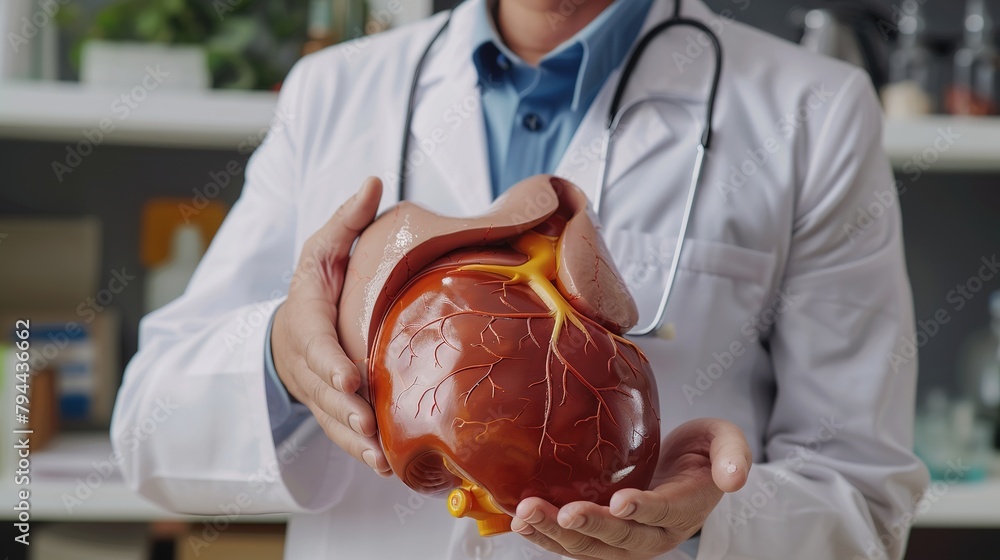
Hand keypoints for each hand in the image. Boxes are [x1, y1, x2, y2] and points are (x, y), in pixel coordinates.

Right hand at [271, 176, 391, 475]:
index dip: (329, 363)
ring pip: (333, 421)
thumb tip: (375, 181)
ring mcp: (319, 392)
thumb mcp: (324, 247)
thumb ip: (348, 220)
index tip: (348, 377)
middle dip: (344, 410)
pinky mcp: (333, 410)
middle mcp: (310, 362)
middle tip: (368, 423)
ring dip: (355, 441)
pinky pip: (343, 434)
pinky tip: (385, 467)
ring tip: (380, 458)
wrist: (290, 331)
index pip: (316, 343)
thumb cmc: (316, 287)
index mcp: (308, 319)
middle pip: (324, 391)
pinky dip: (360, 452)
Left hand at [510, 418, 750, 558]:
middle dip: (592, 527)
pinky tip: (521, 519)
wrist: (686, 473)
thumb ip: (733, 454)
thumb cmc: (701, 454)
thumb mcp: (724, 442)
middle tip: (565, 513)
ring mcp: (626, 541)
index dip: (643, 510)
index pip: (664, 513)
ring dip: (557, 535)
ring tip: (528, 514)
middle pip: (622, 539)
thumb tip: (736, 477)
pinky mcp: (603, 538)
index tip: (622, 501)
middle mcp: (654, 534)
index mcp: (685, 508)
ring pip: (591, 548)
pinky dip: (547, 536)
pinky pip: (574, 545)